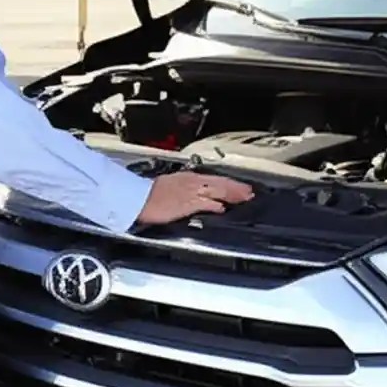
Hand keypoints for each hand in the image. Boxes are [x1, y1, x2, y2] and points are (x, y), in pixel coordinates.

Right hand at [135, 171, 254, 225]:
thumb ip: (184, 189)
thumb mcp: (169, 185)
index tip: (239, 186)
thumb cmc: (148, 193)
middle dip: (236, 188)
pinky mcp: (187, 204)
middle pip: (220, 183)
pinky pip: (206, 204)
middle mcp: (192, 182)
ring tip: (244, 198)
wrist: (137, 197)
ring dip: (232, 195)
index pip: (214, 178)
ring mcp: (191, 192)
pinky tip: (222, 208)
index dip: (229, 182)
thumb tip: (194, 195)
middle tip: (249, 192)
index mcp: (188, 177)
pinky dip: (215, 206)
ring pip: (218, 191)